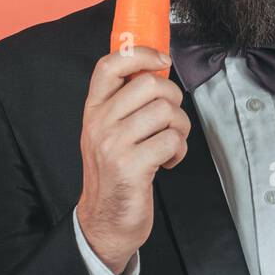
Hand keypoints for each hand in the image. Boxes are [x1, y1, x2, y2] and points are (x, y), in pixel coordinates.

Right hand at [76, 46, 189, 274]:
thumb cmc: (114, 173)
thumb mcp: (109, 131)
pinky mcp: (131, 166)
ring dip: (180, 127)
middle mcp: (100, 123)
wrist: (104, 221)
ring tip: (170, 142)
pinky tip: (168, 161)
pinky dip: (180, 151)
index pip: (110, 65)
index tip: (162, 60)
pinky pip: (172, 141)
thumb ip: (125, 102)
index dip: (141, 53)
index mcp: (94, 109)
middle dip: (174, 98)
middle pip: (150, 84)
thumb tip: (157, 69)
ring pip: (166, 111)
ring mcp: (114, 144)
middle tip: (171, 119)